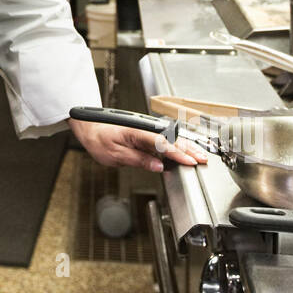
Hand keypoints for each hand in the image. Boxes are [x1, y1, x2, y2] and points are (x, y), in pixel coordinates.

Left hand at [68, 118, 208, 171]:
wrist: (88, 126)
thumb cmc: (98, 138)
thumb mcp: (114, 154)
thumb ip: (138, 159)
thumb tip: (158, 166)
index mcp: (137, 132)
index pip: (162, 144)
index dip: (178, 153)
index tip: (189, 162)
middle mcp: (144, 128)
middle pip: (171, 138)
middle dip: (189, 149)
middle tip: (203, 159)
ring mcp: (146, 130)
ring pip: (171, 138)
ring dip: (186, 146)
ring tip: (200, 155)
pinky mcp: (145, 133)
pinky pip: (165, 140)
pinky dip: (177, 146)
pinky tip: (185, 152)